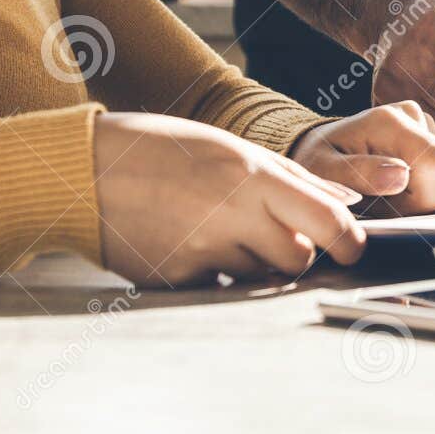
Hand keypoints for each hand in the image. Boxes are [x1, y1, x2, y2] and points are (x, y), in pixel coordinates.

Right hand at [93, 112, 365, 285]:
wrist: (83, 171)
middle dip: (294, 252)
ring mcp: (206, 252)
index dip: (349, 241)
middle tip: (269, 232)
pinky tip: (187, 239)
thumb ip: (291, 178)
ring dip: (251, 260)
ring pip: (258, 274)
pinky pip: (219, 285)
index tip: (351, 247)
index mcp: (253, 176)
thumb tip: (345, 202)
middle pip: (298, 258)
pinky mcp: (180, 279)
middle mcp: (234, 216)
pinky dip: (214, 271)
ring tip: (214, 226)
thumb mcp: (230, 148)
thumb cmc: (159, 149)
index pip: (329, 221)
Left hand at [291, 101, 434, 215]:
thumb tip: (400, 174)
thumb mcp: (321, 171)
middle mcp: (417, 118)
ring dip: (420, 202)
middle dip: (415, 205)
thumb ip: (358, 173)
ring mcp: (430, 128)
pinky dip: (426, 193)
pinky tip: (401, 187)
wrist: (320, 148)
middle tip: (377, 203)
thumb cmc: (316, 163)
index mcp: (391, 123)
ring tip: (384, 194)